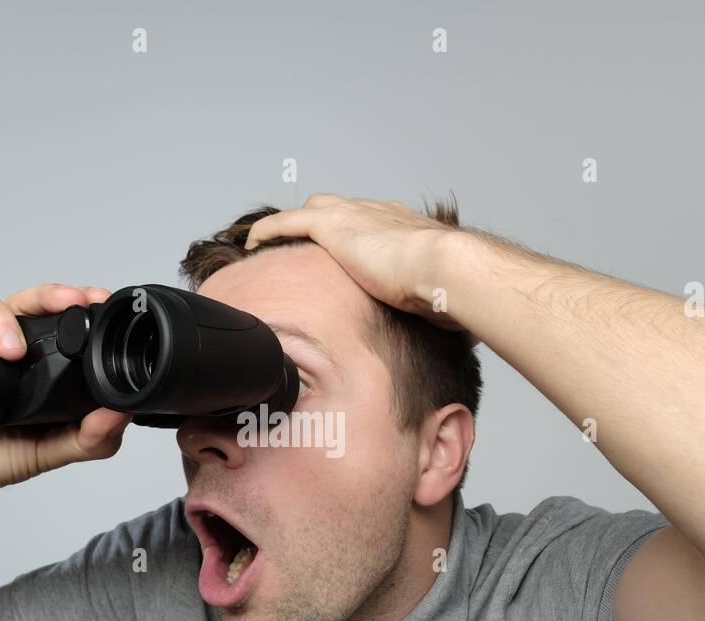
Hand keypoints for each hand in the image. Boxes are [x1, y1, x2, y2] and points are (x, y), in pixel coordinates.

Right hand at [0, 284, 132, 500]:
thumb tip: (121, 414)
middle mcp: (23, 345)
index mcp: (50, 364)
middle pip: (48, 304)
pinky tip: (6, 348)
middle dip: (68, 295)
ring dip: (31, 306)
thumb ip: (91, 439)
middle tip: (84, 300)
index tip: (110, 312)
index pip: (75, 328)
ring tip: (30, 342)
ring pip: (15, 302)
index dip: (94, 315)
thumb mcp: (54, 451)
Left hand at [244, 194, 465, 329]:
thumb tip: (453, 328)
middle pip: (338, 207)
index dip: (355, 235)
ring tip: (275, 244)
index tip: (347, 252)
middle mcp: (376, 213)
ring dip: (293, 224)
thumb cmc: (449, 286)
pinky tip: (251, 243)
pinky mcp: (331, 225)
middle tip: (306, 244)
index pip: (371, 223)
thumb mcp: (440, 293)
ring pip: (311, 209)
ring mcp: (353, 215)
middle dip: (321, 222)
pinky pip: (286, 221)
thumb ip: (437, 302)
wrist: (444, 266)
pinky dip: (268, 229)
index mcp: (403, 226)